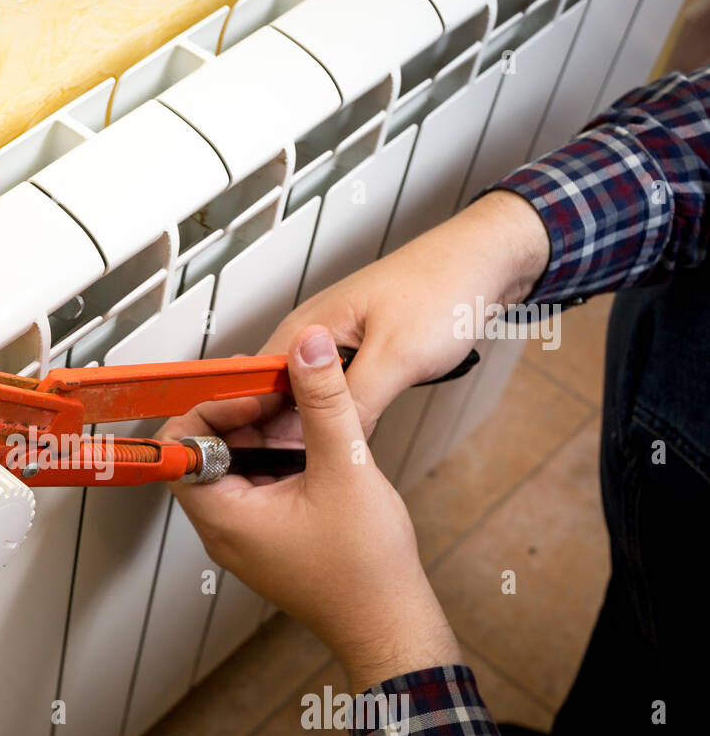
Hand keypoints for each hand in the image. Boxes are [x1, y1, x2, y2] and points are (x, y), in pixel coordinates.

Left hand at [161, 325, 460, 691]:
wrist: (391, 623)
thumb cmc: (365, 572)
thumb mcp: (345, 467)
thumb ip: (323, 401)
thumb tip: (308, 349)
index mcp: (224, 518)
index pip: (181, 447)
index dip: (213, 408)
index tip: (255, 391)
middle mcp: (224, 529)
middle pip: (206, 451)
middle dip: (241, 413)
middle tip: (281, 390)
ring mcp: (246, 535)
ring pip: (234, 465)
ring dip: (262, 432)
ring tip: (302, 411)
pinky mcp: (269, 537)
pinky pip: (257, 484)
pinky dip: (277, 457)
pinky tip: (312, 443)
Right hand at [258, 190, 549, 443]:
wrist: (485, 263)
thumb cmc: (443, 289)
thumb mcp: (396, 356)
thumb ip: (353, 400)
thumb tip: (320, 439)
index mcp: (304, 330)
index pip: (251, 386)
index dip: (250, 425)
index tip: (262, 458)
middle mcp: (308, 337)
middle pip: (270, 398)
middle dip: (277, 434)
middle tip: (293, 472)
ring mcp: (330, 346)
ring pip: (301, 400)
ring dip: (307, 428)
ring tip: (316, 462)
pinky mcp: (354, 355)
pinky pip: (329, 395)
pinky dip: (332, 417)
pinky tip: (342, 438)